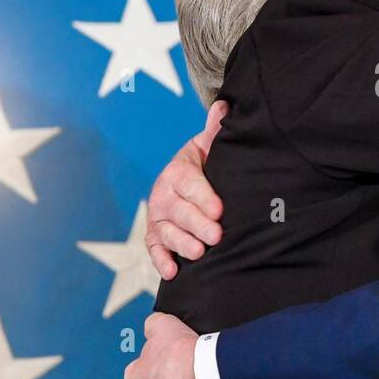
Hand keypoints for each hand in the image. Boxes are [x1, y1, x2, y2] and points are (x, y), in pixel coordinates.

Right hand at [145, 100, 226, 278]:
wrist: (186, 180)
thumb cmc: (205, 165)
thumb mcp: (209, 147)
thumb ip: (216, 130)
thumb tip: (224, 106)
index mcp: (178, 171)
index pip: (188, 183)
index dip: (203, 197)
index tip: (219, 210)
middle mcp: (163, 194)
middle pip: (178, 211)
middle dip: (196, 224)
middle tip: (216, 236)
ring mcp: (158, 217)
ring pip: (166, 232)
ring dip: (181, 244)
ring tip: (199, 253)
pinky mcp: (155, 237)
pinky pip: (154, 250)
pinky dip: (160, 262)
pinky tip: (172, 273)